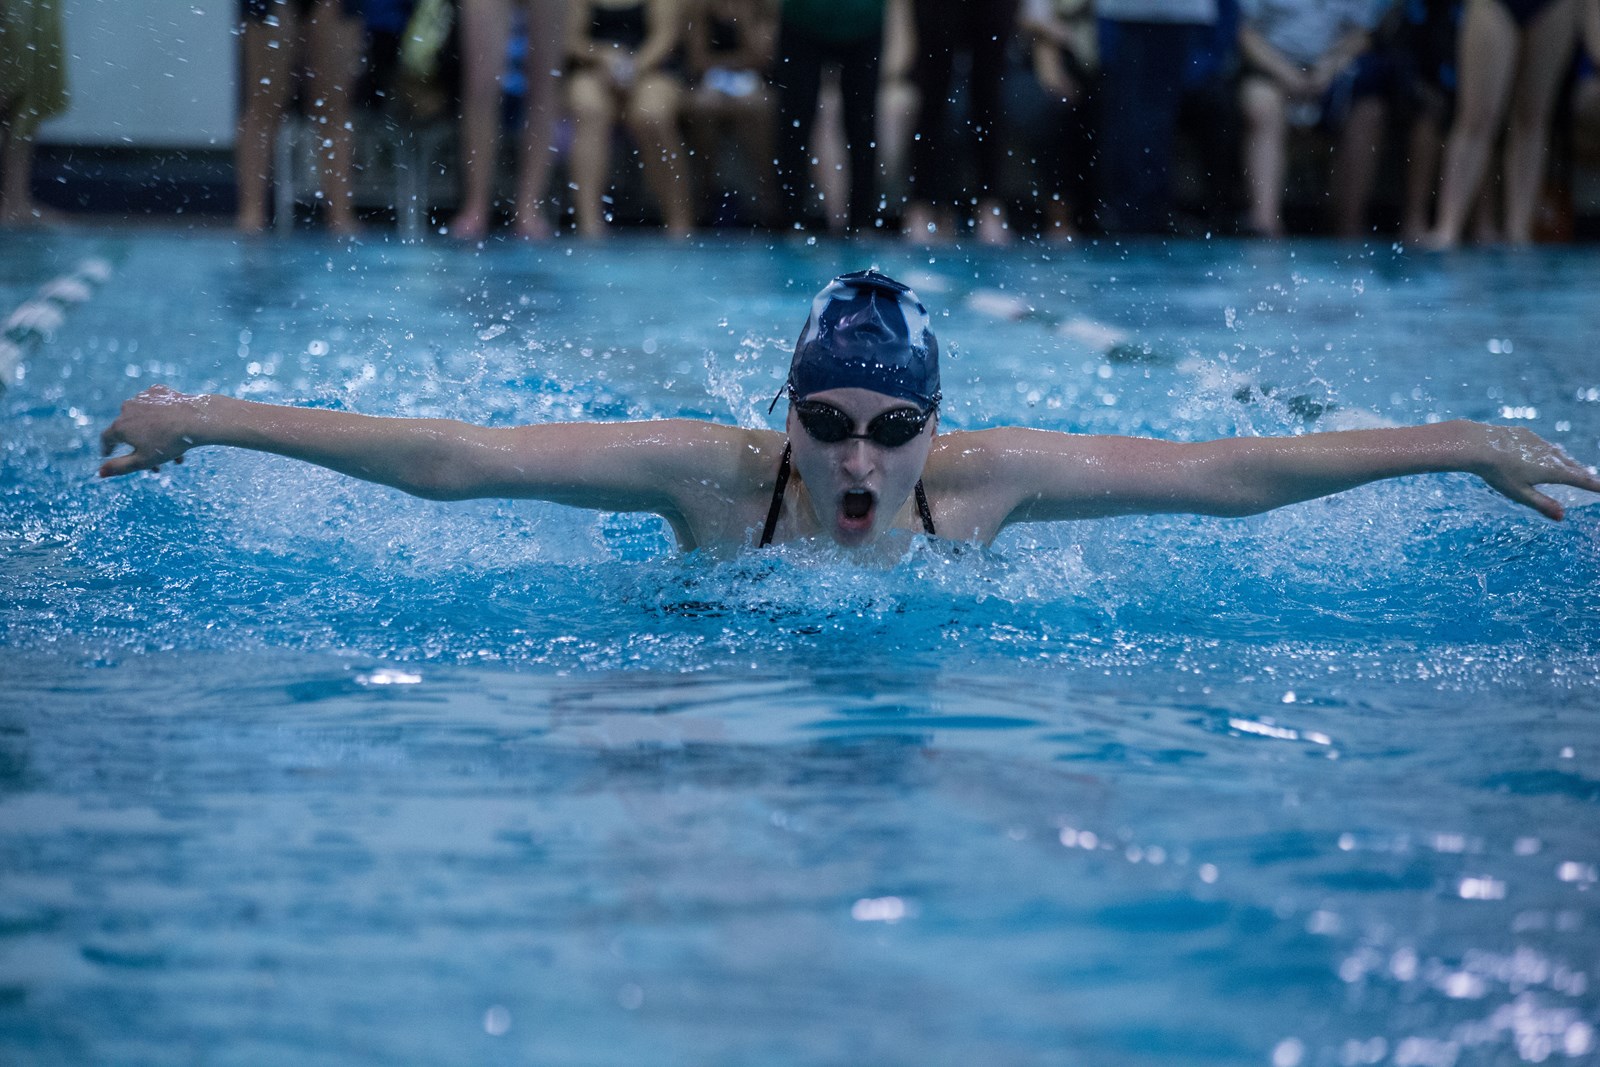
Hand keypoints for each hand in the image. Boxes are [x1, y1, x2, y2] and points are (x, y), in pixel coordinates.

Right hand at [99, 385, 204, 477]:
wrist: (195, 419)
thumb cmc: (169, 443)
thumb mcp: (143, 461)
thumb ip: (119, 467)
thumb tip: (99, 472)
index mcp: (119, 426)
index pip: (106, 438)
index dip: (107, 447)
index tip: (108, 452)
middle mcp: (126, 409)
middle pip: (130, 430)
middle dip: (142, 446)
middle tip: (157, 462)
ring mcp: (141, 397)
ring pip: (144, 419)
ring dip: (154, 433)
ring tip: (174, 452)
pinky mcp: (157, 390)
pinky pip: (155, 406)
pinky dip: (161, 416)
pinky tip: (172, 426)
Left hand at [1468, 423, 1599, 519]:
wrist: (1478, 444)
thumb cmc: (1498, 473)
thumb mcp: (1519, 494)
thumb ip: (1542, 504)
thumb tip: (1562, 517)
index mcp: (1552, 470)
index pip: (1580, 480)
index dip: (1595, 485)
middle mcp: (1550, 453)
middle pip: (1571, 466)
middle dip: (1581, 474)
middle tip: (1591, 480)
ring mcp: (1538, 442)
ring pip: (1557, 454)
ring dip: (1565, 462)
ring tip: (1572, 468)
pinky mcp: (1525, 434)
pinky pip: (1541, 445)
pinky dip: (1547, 452)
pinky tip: (1542, 454)